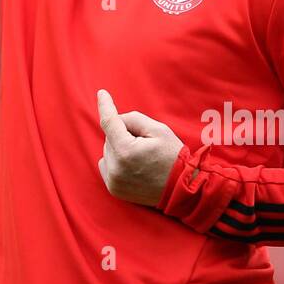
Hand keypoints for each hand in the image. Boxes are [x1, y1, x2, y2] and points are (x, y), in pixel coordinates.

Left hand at [96, 89, 183, 206]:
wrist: (181, 190)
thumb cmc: (172, 157)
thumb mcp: (158, 130)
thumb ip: (134, 119)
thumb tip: (116, 120)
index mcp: (125, 151)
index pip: (109, 122)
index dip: (105, 105)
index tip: (101, 93)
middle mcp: (115, 167)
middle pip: (110, 137)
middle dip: (123, 134)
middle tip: (145, 144)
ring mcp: (113, 180)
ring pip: (108, 151)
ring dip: (119, 148)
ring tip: (142, 158)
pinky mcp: (114, 189)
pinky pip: (107, 164)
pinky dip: (116, 160)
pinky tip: (133, 166)